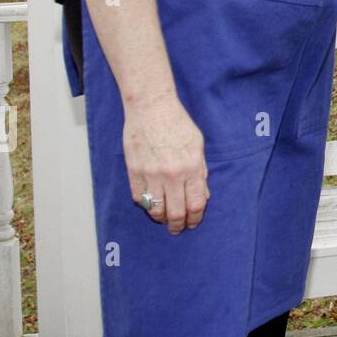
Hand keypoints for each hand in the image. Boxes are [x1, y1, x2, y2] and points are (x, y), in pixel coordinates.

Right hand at [123, 96, 209, 233]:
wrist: (151, 108)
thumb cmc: (177, 124)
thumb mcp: (198, 145)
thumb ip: (200, 172)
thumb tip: (202, 196)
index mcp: (191, 167)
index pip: (196, 203)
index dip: (196, 218)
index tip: (194, 222)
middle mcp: (172, 174)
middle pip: (176, 212)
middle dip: (179, 225)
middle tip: (178, 228)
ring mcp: (151, 174)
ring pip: (156, 210)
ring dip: (162, 219)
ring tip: (165, 219)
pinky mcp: (134, 172)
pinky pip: (139, 199)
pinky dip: (146, 206)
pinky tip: (152, 205)